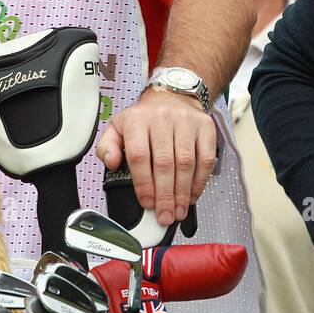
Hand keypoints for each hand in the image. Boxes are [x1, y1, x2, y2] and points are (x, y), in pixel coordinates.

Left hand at [95, 88, 216, 226]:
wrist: (172, 97)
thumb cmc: (145, 119)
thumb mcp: (118, 128)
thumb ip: (107, 146)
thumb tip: (111, 162)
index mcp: (137, 120)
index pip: (139, 155)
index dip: (144, 183)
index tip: (147, 203)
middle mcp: (162, 118)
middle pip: (165, 162)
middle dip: (165, 195)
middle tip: (165, 215)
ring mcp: (186, 122)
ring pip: (186, 163)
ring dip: (183, 192)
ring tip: (179, 210)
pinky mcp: (205, 127)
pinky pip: (205, 158)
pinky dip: (200, 181)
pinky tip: (193, 195)